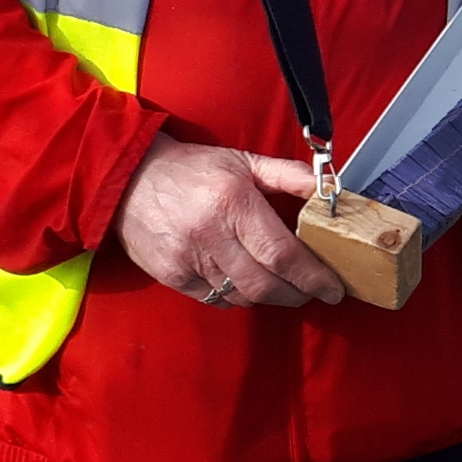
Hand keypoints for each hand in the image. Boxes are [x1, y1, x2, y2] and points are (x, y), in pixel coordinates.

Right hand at [112, 133, 349, 307]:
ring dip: (272, 297)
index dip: (313, 276)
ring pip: (243, 296)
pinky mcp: (172, 277)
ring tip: (287, 286)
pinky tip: (248, 283)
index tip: (333, 287)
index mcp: (233, 203)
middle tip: (317, 291)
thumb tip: (329, 189)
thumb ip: (289, 175)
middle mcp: (210, 235)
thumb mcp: (244, 161)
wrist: (128, 179)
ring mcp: (188, 261)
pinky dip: (239, 296)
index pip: (282, 253)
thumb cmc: (192, 169)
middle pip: (266, 285)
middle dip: (299, 293)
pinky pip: (217, 299)